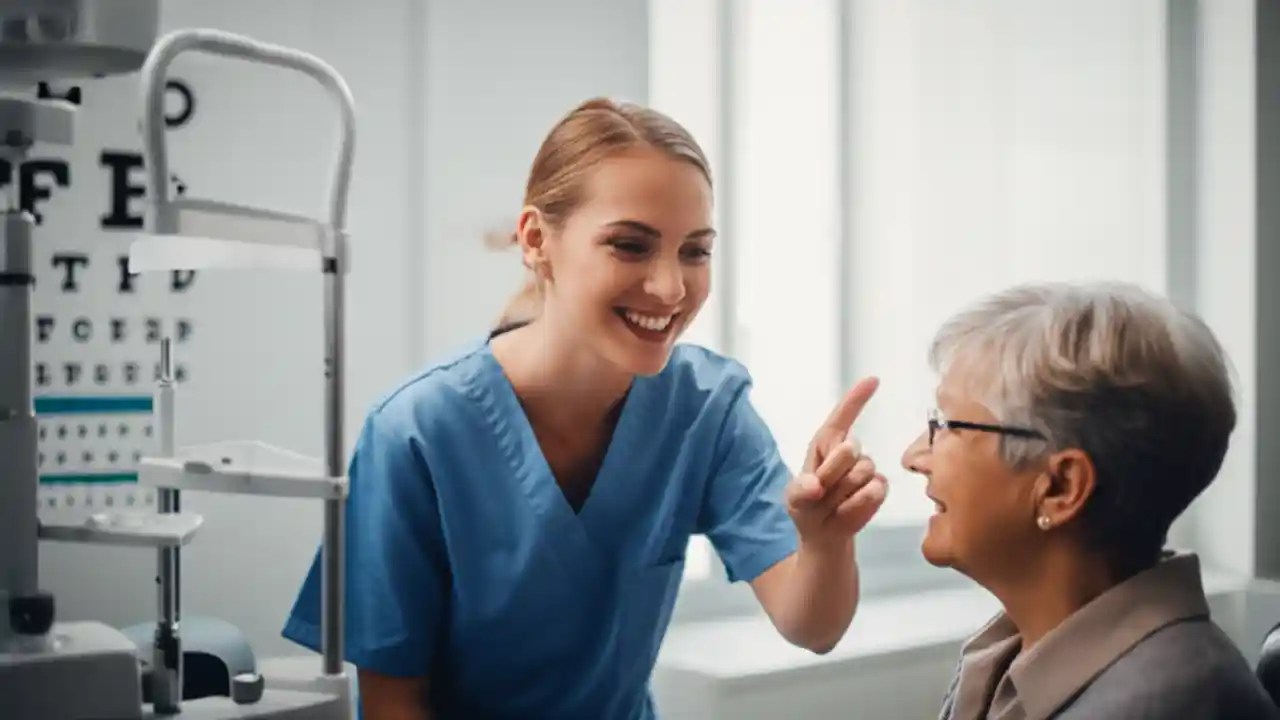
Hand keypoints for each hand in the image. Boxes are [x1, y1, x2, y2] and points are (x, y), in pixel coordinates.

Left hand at [785, 378, 887, 547]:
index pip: (841, 417)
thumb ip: (800, 490)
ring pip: (863, 472)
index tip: (873, 380)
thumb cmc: (807, 509)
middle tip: (821, 493)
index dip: (856, 398)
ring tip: (833, 504)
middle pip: (850, 449)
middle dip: (833, 472)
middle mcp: (848, 452)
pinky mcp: (879, 488)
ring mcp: (866, 470)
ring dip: (843, 494)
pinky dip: (856, 507)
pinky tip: (847, 512)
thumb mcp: (794, 500)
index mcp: (825, 445)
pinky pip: (874, 492)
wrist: (824, 536)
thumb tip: (816, 486)